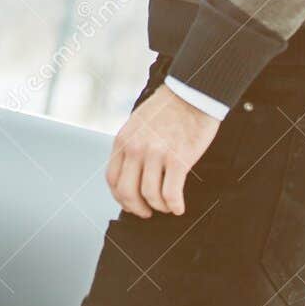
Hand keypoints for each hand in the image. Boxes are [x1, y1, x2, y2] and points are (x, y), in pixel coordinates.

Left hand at [107, 87, 220, 217]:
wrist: (192, 92)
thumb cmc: (168, 108)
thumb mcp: (137, 123)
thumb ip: (131, 144)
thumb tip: (130, 171)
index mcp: (123, 140)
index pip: (112, 179)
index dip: (120, 198)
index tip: (130, 203)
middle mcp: (136, 148)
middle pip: (127, 192)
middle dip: (136, 208)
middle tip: (147, 212)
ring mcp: (156, 154)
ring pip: (150, 196)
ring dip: (159, 207)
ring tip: (167, 207)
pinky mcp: (178, 159)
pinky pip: (171, 193)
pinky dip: (174, 206)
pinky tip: (179, 207)